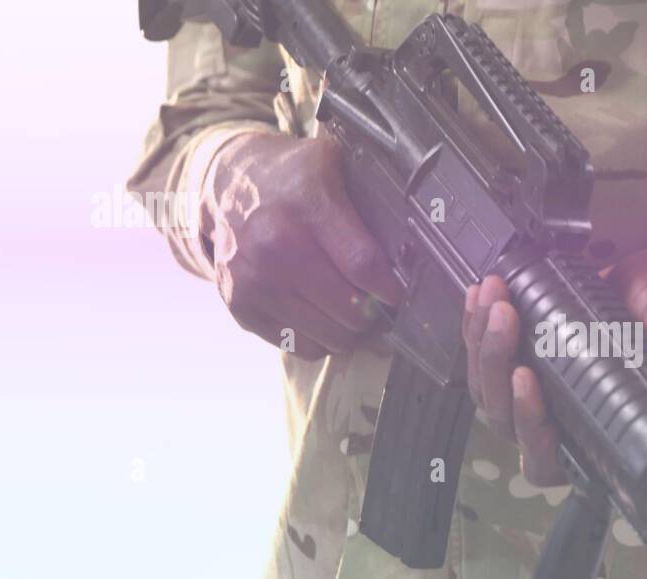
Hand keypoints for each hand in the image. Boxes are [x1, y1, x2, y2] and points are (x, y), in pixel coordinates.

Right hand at [202, 133, 401, 359]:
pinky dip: (321, 339)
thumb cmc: (292, 175)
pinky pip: (300, 347)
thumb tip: (421, 237)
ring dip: (352, 332)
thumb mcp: (333, 163)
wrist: (224, 182)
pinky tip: (325, 317)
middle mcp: (275, 249)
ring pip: (330, 337)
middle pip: (351, 312)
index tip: (400, 292)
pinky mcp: (240, 307)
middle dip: (376, 314)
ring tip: (357, 314)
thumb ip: (371, 197)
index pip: (363, 266)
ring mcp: (254, 283)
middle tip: (382, 306)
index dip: (391, 288)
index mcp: (306, 208)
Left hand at [462, 236, 646, 485]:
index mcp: (592, 433)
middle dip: (495, 365)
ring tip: (494, 295)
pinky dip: (474, 324)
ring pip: (484, 388)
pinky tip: (479, 294)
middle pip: (503, 420)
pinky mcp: (514, 359)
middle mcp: (555, 421)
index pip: (547, 461)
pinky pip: (480, 356)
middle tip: (507, 316)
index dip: (530, 429)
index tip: (527, 379)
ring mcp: (529, 392)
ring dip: (481, 342)